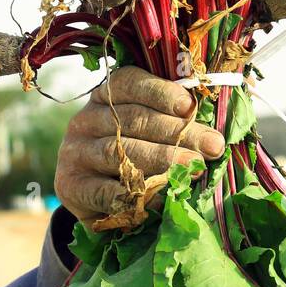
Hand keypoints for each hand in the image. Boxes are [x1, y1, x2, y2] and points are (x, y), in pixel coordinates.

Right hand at [54, 65, 225, 225]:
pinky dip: (134, 193)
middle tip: (212, 146)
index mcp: (106, 97)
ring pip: (120, 152)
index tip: (189, 106)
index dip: (161, 92)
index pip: (130, 83)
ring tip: (194, 169)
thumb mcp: (149, 136)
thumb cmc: (135, 161)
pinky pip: (104, 189)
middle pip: (133, 120)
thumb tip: (215, 135)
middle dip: (177, 132)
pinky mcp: (71, 186)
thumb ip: (174, 126)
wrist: (98, 202)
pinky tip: (160, 198)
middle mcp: (86, 120)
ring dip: (162, 160)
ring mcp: (75, 152)